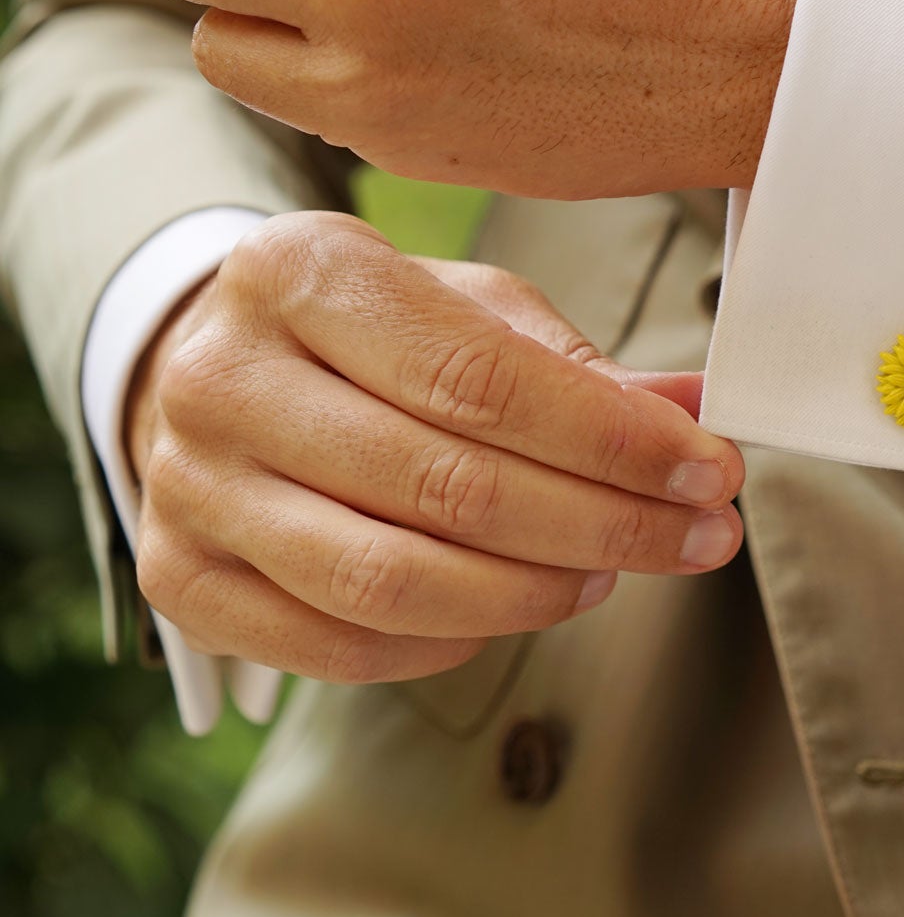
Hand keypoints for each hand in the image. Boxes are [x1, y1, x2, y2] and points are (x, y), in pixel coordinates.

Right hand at [125, 212, 745, 683]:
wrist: (208, 367)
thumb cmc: (362, 332)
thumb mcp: (464, 305)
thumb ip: (575, 364)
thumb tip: (694, 415)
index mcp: (301, 271)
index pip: (482, 378)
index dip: (613, 441)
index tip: (709, 472)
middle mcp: (226, 376)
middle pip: (448, 486)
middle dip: (604, 525)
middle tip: (697, 537)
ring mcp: (190, 486)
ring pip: (392, 580)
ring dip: (534, 594)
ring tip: (612, 573)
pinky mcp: (181, 578)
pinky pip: (342, 644)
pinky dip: (452, 642)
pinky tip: (517, 607)